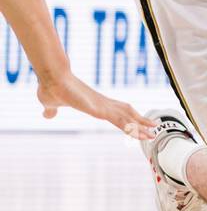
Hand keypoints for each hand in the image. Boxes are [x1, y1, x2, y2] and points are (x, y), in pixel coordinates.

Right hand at [36, 67, 156, 138]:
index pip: (118, 114)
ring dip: (138, 126)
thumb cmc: (51, 89)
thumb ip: (52, 111)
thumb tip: (47, 114)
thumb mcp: (52, 105)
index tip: (141, 128)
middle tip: (154, 132)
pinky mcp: (94, 106)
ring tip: (151, 133)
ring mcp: (99, 104)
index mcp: (96, 104)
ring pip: (124, 117)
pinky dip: (122, 121)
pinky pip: (112, 116)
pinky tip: (131, 128)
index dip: (131, 120)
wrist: (49, 78)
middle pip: (127, 115)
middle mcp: (102, 104)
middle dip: (141, 124)